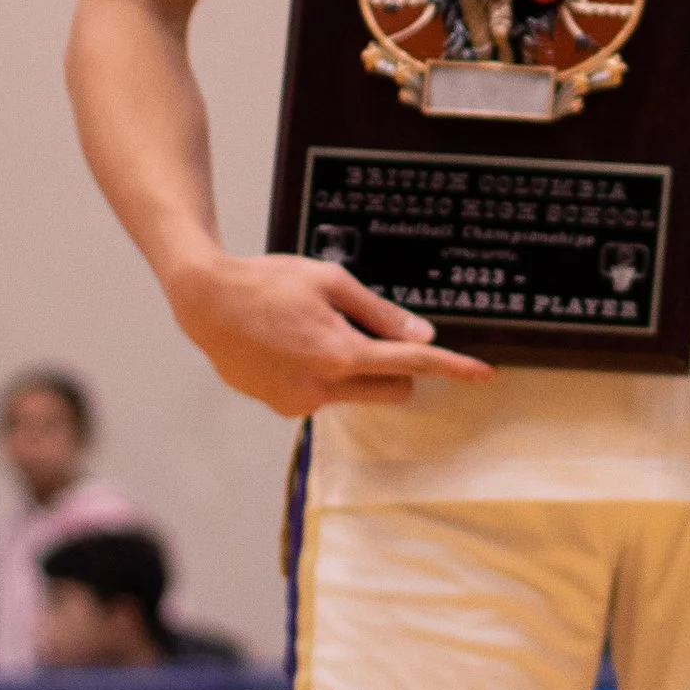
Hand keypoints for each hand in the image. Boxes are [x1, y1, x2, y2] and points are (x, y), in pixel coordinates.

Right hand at [171, 251, 495, 417]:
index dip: (451, 368)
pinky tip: (293, 346)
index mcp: (340, 354)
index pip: (411, 364)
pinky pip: (323, 395)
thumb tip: (422, 334)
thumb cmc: (269, 283)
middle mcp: (322, 387)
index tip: (483, 374)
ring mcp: (298, 403)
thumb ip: (380, 312)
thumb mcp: (331, 282)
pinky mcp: (280, 407)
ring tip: (315, 333)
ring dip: (355, 370)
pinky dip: (323, 375)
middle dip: (396, 366)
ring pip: (357, 393)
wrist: (206, 302)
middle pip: (391, 388)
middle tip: (367, 331)